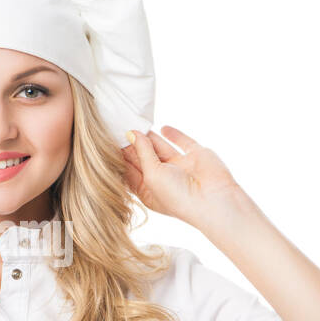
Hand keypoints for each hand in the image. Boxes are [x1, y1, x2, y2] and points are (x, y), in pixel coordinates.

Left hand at [121, 126, 245, 228]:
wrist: (213, 200)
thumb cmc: (178, 196)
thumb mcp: (151, 175)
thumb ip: (141, 152)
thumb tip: (131, 133)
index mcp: (148, 190)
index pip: (129, 170)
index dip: (119, 156)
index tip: (105, 139)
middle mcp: (163, 179)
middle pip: (143, 157)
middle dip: (132, 144)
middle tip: (118, 124)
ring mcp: (180, 166)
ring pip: (160, 148)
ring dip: (148, 136)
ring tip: (134, 120)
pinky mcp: (195, 156)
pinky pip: (182, 142)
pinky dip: (172, 135)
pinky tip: (162, 127)